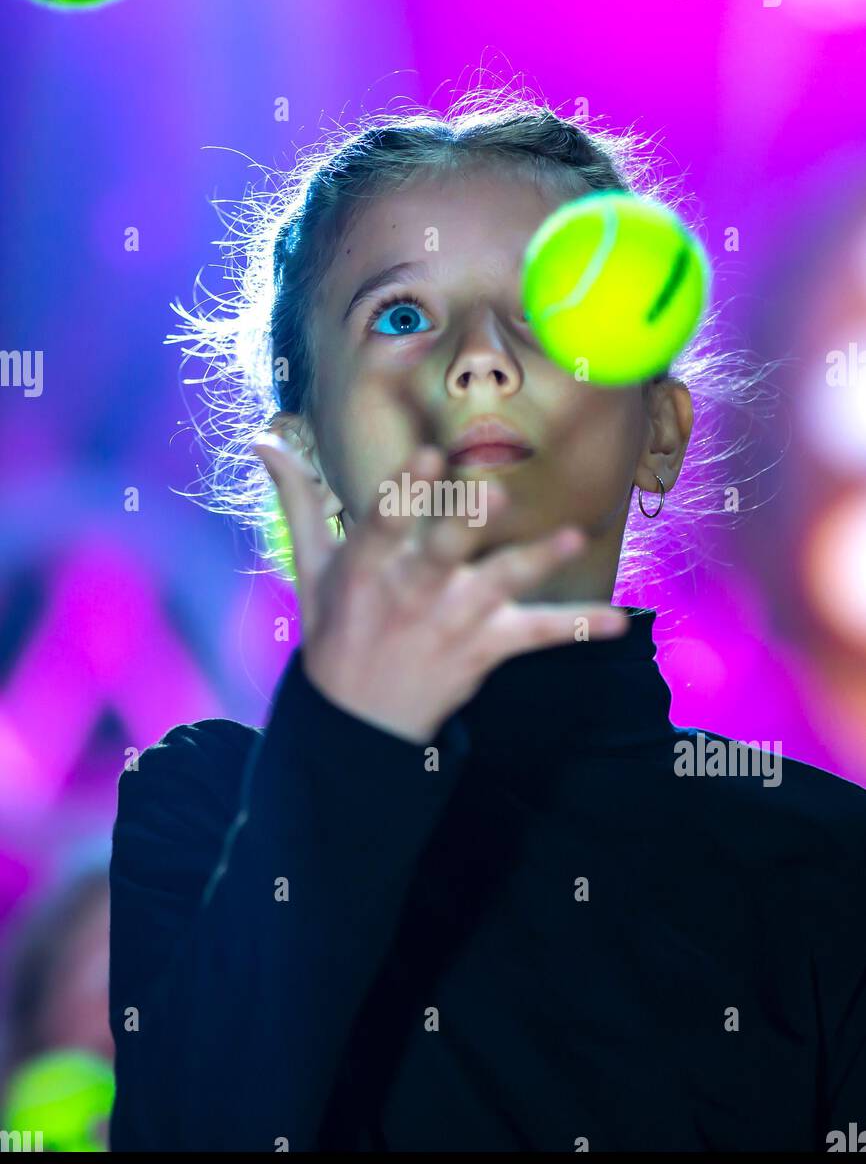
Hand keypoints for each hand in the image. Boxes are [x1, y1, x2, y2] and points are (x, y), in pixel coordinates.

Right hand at [252, 436, 628, 743]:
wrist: (357, 723)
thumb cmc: (335, 631)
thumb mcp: (311, 568)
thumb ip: (298, 499)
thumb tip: (263, 440)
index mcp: (366, 569)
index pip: (383, 523)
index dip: (404, 489)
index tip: (427, 455)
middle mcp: (411, 593)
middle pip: (442, 552)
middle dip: (465, 523)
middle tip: (490, 495)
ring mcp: (453, 622)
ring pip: (497, 585)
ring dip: (534, 561)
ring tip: (569, 537)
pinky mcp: (487, 649)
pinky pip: (539, 636)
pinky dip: (580, 627)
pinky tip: (621, 620)